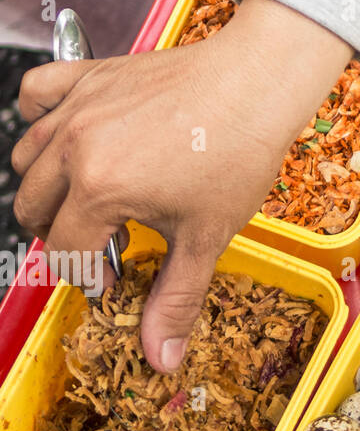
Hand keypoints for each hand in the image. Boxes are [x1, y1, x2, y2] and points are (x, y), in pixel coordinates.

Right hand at [12, 0, 349, 373]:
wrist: (260, 81)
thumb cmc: (239, 149)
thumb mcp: (207, 233)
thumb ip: (176, 296)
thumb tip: (160, 355)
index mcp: (99, 189)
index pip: (66, 251)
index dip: (90, 274)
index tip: (114, 276)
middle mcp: (76, 146)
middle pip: (34, 208)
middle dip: (65, 234)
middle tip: (106, 240)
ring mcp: (79, 107)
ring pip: (28, 156)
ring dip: (49, 185)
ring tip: (94, 197)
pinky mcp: (92, 76)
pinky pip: (37, 92)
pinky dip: (40, 114)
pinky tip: (69, 135)